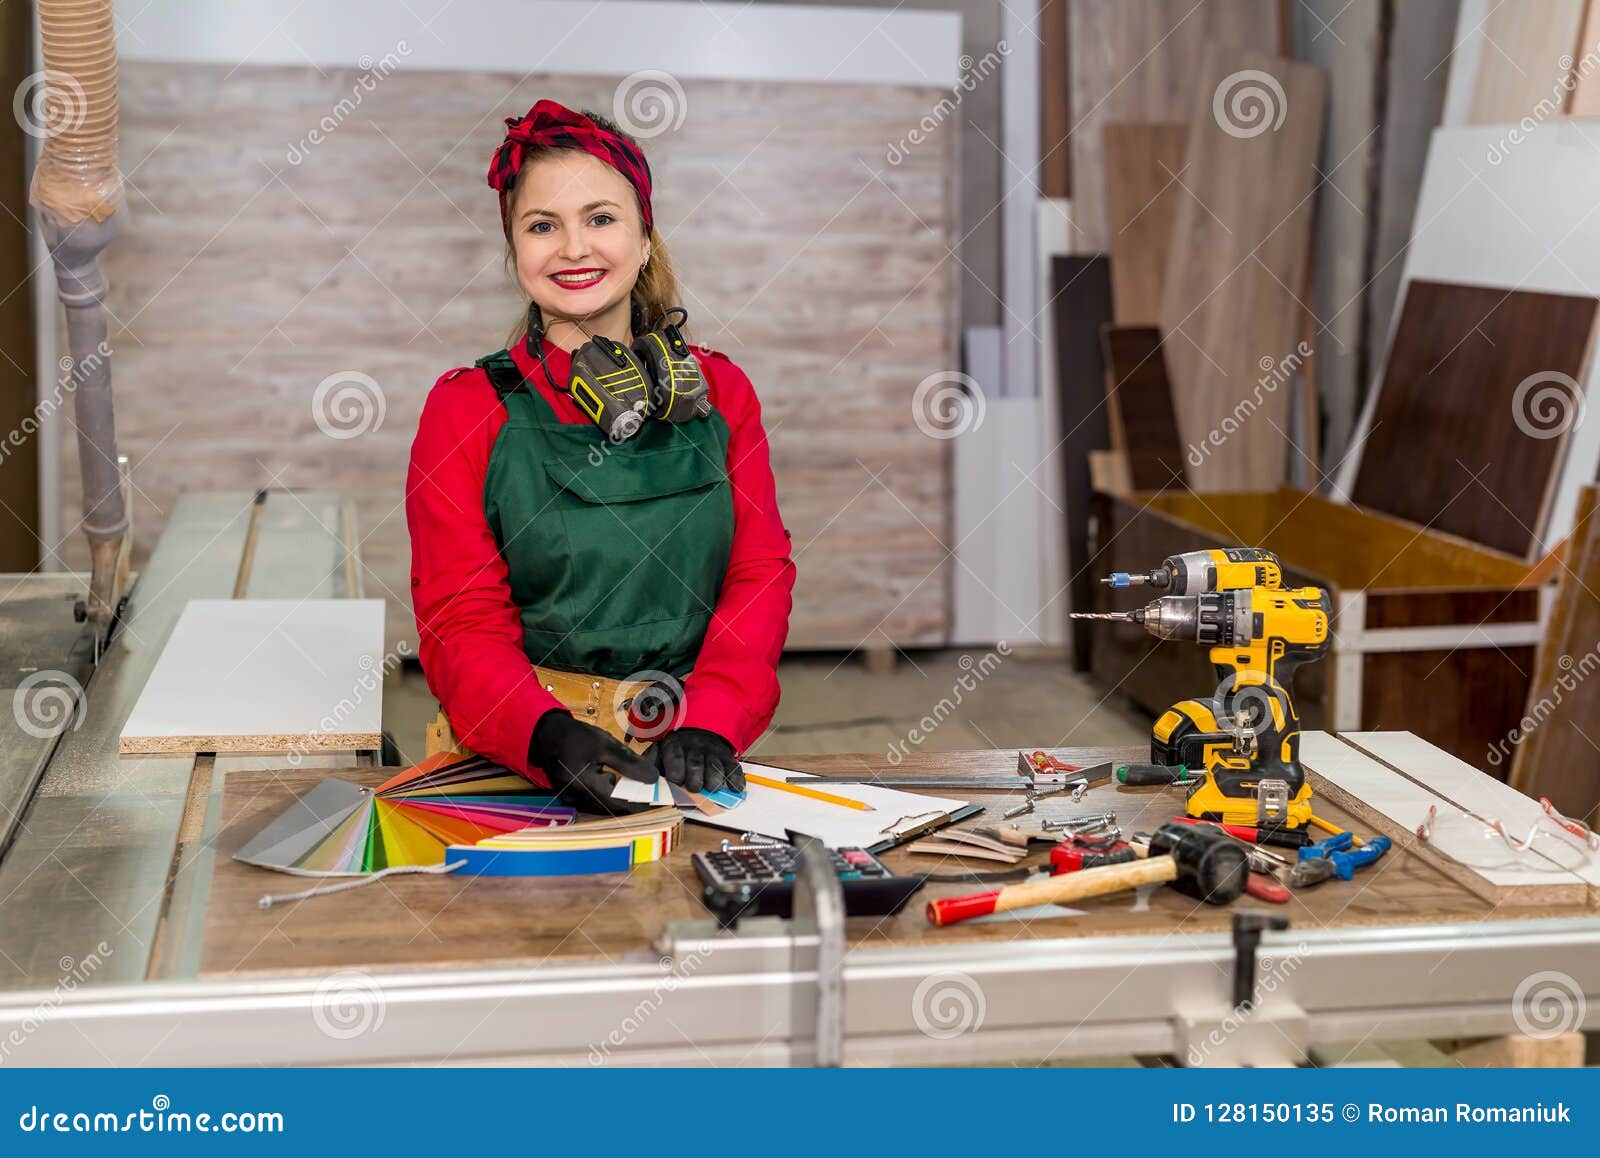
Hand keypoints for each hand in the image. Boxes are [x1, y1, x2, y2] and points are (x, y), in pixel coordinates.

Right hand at [528, 710, 657, 814]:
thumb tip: (652, 778)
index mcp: (585, 786)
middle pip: (614, 807)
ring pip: (606, 804)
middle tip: (657, 796)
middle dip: (636, 802)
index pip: (621, 805)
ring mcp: (574, 799)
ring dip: (625, 798)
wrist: (546, 734)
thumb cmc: (574, 737)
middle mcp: (578, 799)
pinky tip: (623, 784)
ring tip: (645, 789)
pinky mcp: (574, 795)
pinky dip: (613, 793)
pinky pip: (597, 799)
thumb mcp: (604, 744)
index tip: (663, 804)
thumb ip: (628, 763)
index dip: (643, 806)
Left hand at [653, 728, 743, 793]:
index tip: (676, 781)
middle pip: (695, 763)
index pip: (675, 756)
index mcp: (675, 745)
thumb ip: (651, 763)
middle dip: (695, 777)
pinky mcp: (727, 758)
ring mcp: (712, 752)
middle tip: (695, 788)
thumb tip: (644, 777)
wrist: (699, 732)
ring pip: (714, 765)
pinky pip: (733, 768)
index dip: (676, 769)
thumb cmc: (676, 751)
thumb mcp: (659, 751)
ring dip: (715, 779)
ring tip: (713, 789)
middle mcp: (695, 747)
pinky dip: (736, 779)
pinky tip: (735, 789)